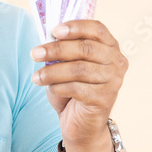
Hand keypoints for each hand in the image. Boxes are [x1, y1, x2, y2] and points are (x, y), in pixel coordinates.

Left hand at [29, 20, 127, 151]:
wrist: (81, 124)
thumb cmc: (73, 90)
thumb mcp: (68, 66)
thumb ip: (64, 50)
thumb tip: (47, 38)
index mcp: (110, 47)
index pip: (97, 29)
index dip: (75, 27)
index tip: (54, 30)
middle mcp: (116, 62)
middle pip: (85, 48)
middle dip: (56, 49)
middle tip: (34, 53)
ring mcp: (113, 81)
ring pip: (79, 69)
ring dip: (52, 71)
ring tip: (36, 77)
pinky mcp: (105, 99)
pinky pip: (77, 88)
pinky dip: (58, 87)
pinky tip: (49, 88)